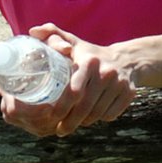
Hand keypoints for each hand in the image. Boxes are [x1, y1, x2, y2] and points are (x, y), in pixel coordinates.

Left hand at [0, 23, 136, 137]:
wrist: (127, 59)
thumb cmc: (91, 54)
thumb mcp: (74, 42)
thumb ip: (52, 33)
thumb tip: (32, 31)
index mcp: (89, 62)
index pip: (74, 91)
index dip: (61, 108)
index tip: (51, 116)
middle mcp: (106, 73)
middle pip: (85, 107)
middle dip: (70, 122)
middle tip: (60, 130)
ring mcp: (119, 84)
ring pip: (97, 113)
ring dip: (83, 123)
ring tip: (73, 124)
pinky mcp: (129, 93)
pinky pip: (111, 115)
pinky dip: (100, 118)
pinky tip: (93, 117)